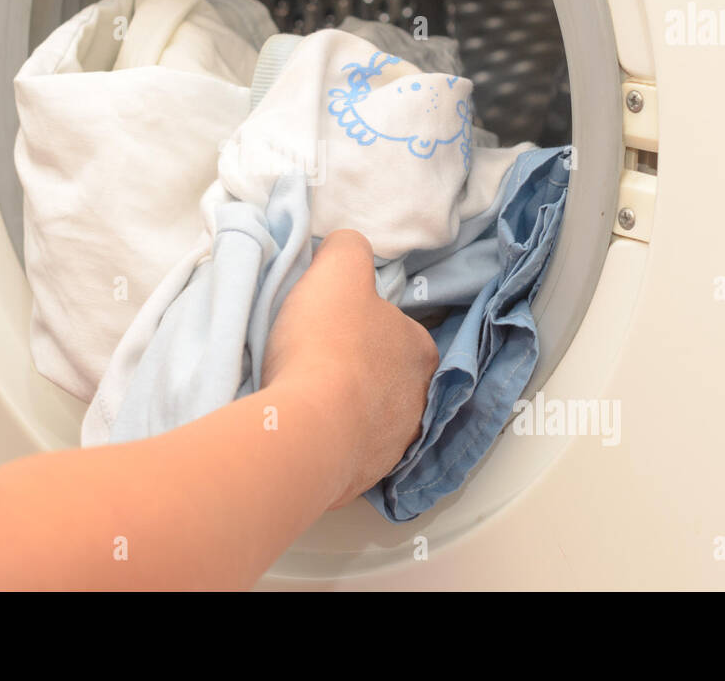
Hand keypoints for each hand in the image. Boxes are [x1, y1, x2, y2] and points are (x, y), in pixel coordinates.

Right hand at [262, 229, 438, 507]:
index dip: (360, 324)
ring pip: (367, 417)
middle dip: (355, 370)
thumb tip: (347, 246)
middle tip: (312, 361)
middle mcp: (420, 400)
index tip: (330, 327)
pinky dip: (330, 440)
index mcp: (421, 351)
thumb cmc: (327, 343)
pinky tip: (304, 428)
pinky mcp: (367, 477)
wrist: (306, 426)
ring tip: (303, 397)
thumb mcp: (337, 269)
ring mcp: (395, 445)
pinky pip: (348, 452)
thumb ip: (348, 248)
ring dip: (342, 408)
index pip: (395, 329)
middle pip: (383, 376)